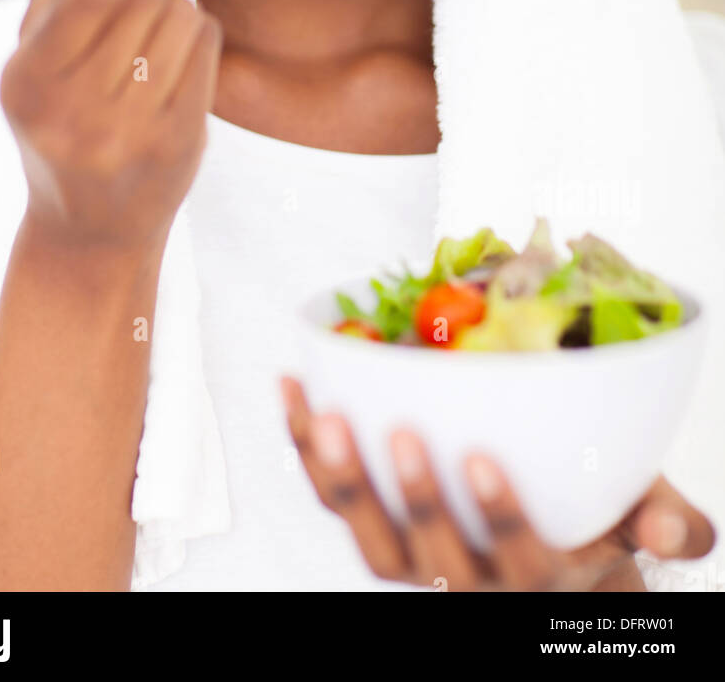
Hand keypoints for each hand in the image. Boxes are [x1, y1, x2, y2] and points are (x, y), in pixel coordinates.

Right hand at [0, 0, 221, 252]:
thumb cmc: (58, 116)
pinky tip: (170, 66)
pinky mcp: (180, 139)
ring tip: (145, 44)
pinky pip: (206, 44)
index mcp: (28, 80)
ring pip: (181, 13)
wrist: (89, 225)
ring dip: (172, 9)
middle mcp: (76, 110)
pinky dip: (195, 37)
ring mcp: (133, 130)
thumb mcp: (37, 45)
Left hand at [281, 377, 714, 590]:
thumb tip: (679, 531)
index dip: (498, 516)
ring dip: (340, 477)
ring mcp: (412, 562)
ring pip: (366, 536)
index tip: (483, 459)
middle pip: (426, 557)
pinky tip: (290, 388)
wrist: (549, 564)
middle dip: (411, 497)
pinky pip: (330, 499)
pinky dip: (305, 448)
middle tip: (400, 434)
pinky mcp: (375, 533)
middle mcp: (466, 582)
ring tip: (323, 415)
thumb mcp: (635, 522)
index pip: (518, 559)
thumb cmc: (595, 523)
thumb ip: (662, 521)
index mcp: (536, 578)